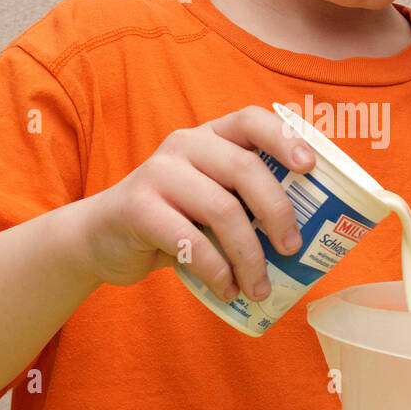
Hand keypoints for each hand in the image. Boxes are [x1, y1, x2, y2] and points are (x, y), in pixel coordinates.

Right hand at [78, 105, 315, 295]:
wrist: (100, 239)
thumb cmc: (172, 220)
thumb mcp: (209, 198)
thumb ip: (245, 199)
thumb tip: (309, 234)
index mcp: (210, 136)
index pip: (252, 119)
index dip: (285, 139)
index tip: (310, 169)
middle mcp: (185, 145)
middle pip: (245, 169)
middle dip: (277, 212)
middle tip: (292, 249)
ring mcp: (159, 173)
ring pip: (222, 210)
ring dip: (249, 256)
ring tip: (258, 288)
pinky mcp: (138, 208)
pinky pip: (190, 242)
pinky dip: (216, 272)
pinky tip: (227, 290)